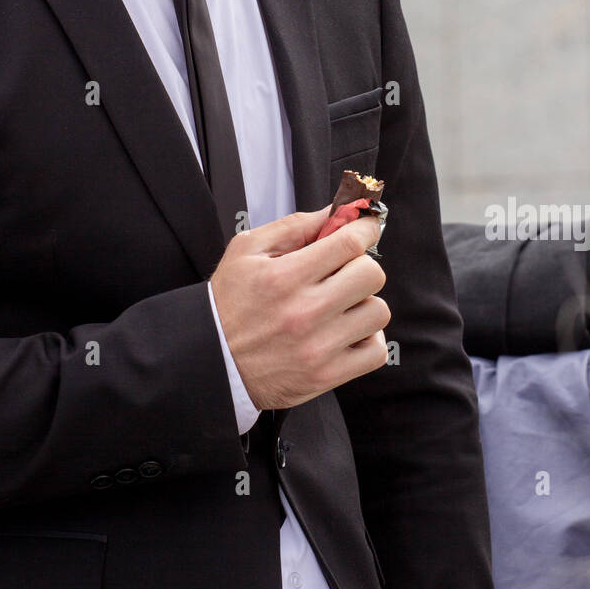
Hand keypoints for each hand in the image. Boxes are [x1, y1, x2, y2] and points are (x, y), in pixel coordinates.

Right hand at [210, 205, 389, 409]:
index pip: (348, 244)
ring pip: (377, 311)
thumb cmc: (228, 304)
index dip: (364, 229)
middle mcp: (304, 312)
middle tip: (345, 269)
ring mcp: (319, 347)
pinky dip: (367, 338)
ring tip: (341, 303)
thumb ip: (294, 227)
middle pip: (371, 275)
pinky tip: (345, 330)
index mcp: (285, 277)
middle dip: (361, 264)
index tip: (366, 228)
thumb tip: (334, 213)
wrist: (212, 360)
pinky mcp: (327, 375)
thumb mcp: (246, 250)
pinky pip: (375, 352)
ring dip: (364, 302)